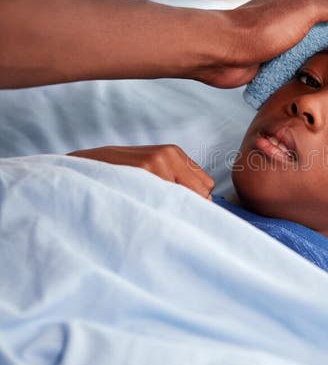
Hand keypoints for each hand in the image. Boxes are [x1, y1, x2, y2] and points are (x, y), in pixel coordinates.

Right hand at [69, 145, 214, 199]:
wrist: (83, 168)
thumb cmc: (118, 175)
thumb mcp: (149, 169)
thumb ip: (174, 180)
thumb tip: (206, 204)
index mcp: (174, 153)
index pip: (207, 187)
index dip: (193, 201)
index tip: (174, 208)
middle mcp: (169, 154)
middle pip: (203, 194)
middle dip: (188, 206)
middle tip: (163, 211)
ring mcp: (157, 162)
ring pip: (188, 200)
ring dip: (174, 210)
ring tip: (150, 208)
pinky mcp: (145, 171)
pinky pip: (170, 201)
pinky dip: (162, 210)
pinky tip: (144, 208)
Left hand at [192, 0, 327, 87]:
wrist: (223, 53)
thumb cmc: (260, 27)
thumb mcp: (305, 11)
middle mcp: (289, 14)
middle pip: (323, 22)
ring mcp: (280, 38)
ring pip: (310, 45)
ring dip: (325, 53)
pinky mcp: (272, 59)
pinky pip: (296, 64)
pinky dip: (309, 69)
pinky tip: (325, 76)